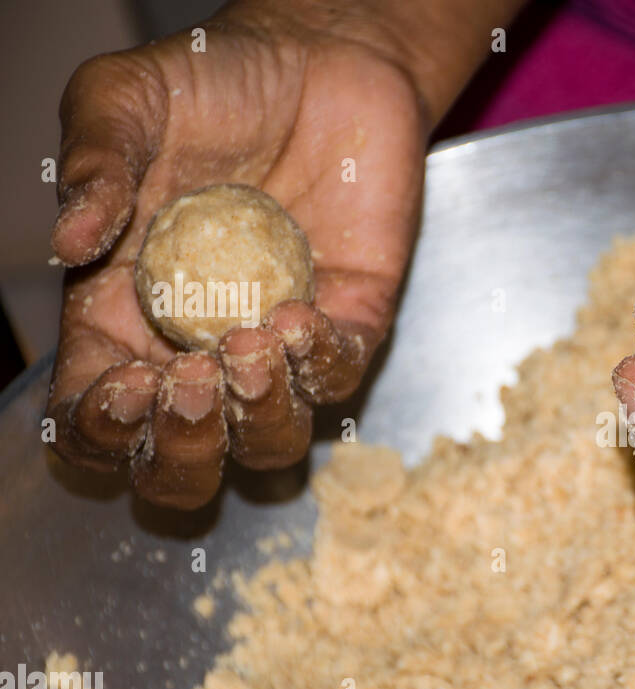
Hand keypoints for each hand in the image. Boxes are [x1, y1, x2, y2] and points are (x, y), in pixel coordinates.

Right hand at [47, 1, 428, 507]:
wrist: (318, 62)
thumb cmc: (210, 85)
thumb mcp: (125, 101)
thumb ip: (92, 164)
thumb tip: (69, 244)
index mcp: (121, 319)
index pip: (97, 420)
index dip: (104, 430)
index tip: (127, 383)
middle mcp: (197, 349)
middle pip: (184, 466)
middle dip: (184, 454)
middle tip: (192, 385)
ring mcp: (277, 346)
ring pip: (269, 443)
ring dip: (259, 416)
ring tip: (253, 343)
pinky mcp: (350, 323)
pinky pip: (339, 378)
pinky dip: (320, 364)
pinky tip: (300, 314)